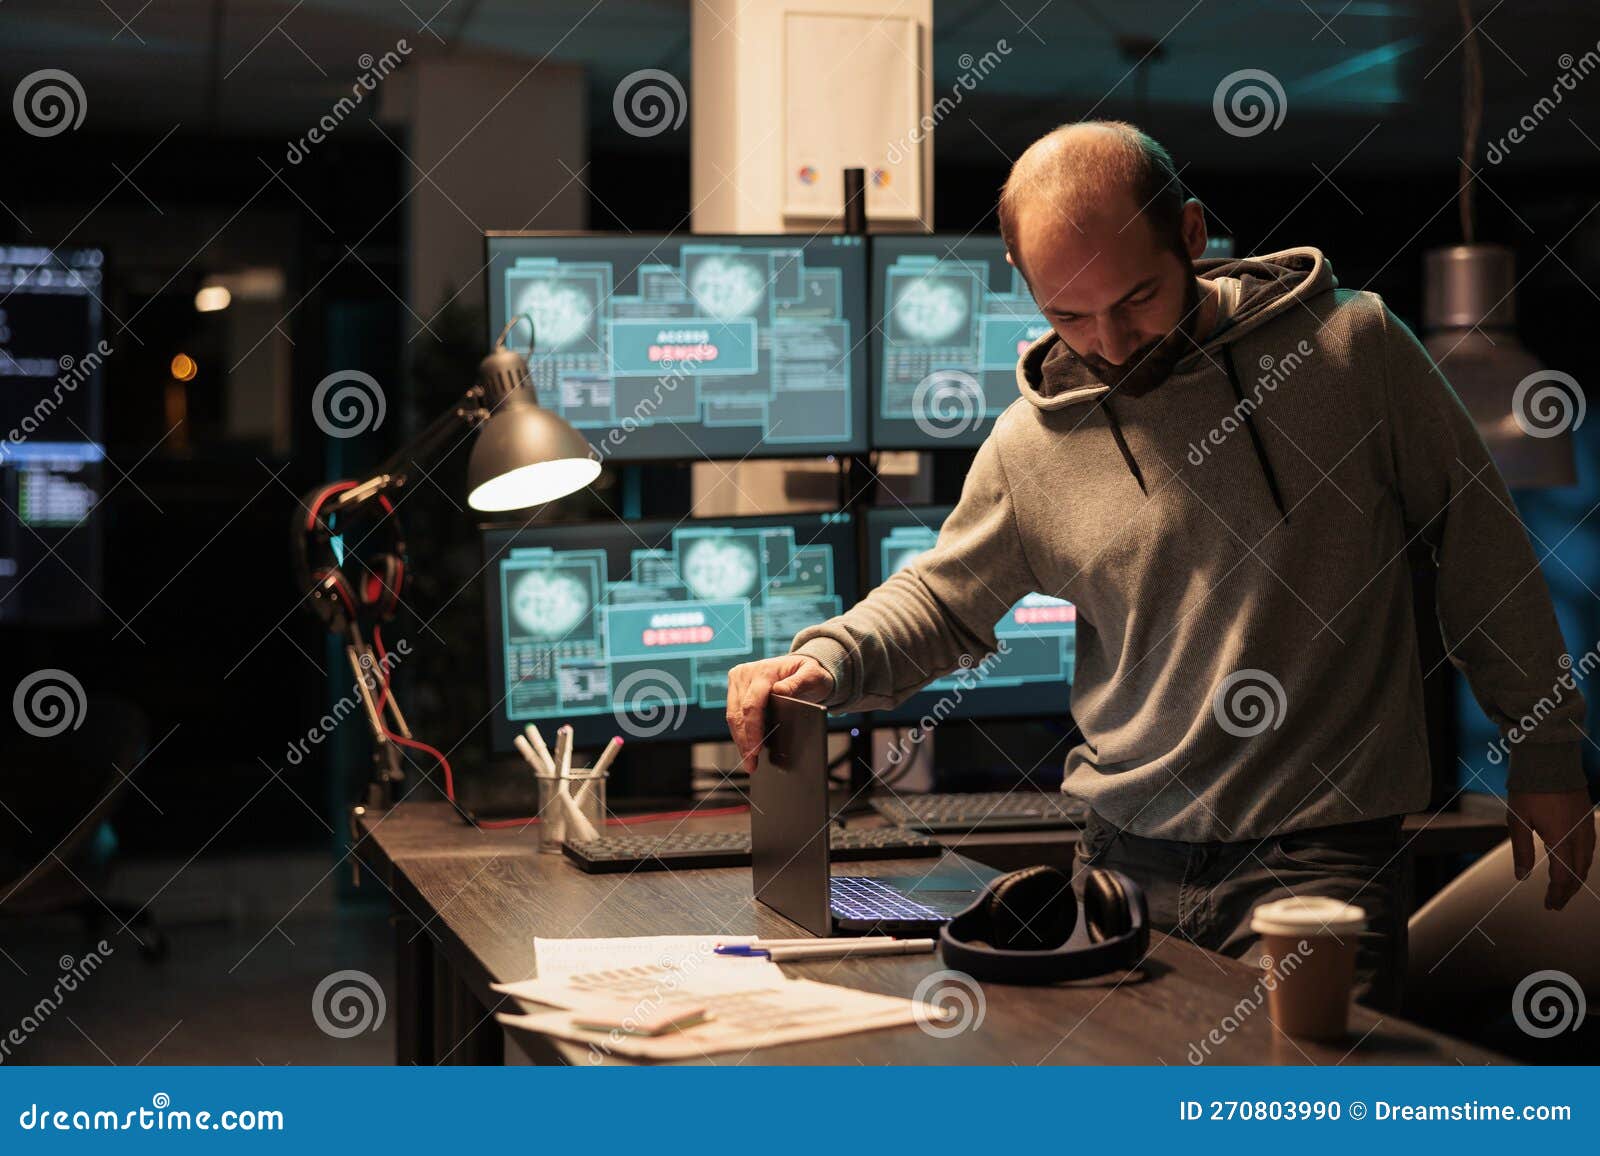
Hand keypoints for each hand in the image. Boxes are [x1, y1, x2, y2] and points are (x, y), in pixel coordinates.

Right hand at [725, 654, 833, 773]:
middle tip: (751, 763)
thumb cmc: (810, 673)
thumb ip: (798, 682)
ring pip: (733, 716)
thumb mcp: (813, 676)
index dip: (753, 729)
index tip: (757, 748)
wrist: (804, 668)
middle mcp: (746, 673)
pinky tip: (747, 748)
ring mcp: (738, 680)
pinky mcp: (736, 689)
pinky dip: (740, 733)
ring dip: (740, 740)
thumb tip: (780, 692)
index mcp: (763, 670)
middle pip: (739, 713)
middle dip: (744, 741)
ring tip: (749, 761)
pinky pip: (734, 715)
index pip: (752, 704)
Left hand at [1507, 789, 1595, 909]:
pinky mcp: (1588, 819)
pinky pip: (1590, 848)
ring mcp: (1586, 827)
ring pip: (1587, 862)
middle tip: (1555, 903)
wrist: (1549, 760)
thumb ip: (1521, 850)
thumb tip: (1522, 876)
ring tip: (1565, 889)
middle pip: (1578, 873)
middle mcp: (1578, 836)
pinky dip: (1583, 862)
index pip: (1563, 877)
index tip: (1550, 905)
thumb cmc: (1529, 788)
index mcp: (1560, 839)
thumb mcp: (1517, 820)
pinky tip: (1575, 864)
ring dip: (1577, 878)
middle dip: (1567, 891)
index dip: (1557, 894)